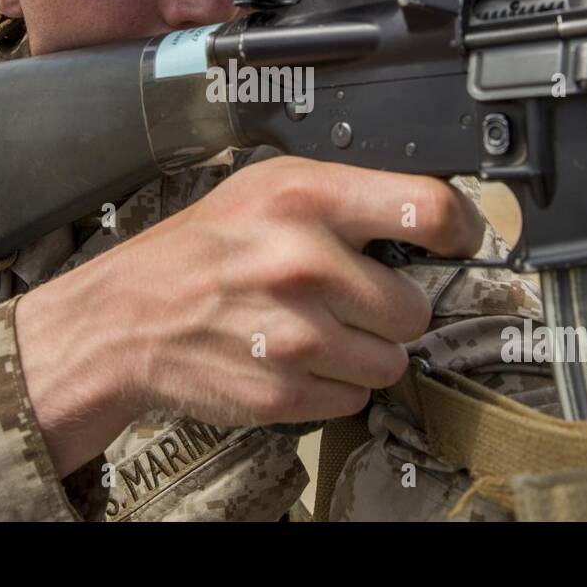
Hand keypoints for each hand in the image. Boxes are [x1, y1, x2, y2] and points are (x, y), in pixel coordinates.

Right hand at [14, 156, 481, 474]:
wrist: (125, 319)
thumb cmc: (200, 250)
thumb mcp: (266, 189)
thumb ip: (346, 198)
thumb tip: (430, 217)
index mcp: (304, 198)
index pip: (428, 208)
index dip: (461, 229)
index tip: (459, 241)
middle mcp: (304, 263)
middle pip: (417, 306)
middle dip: (393, 307)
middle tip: (353, 297)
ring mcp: (294, 335)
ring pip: (393, 361)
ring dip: (367, 352)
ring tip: (318, 329)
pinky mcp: (283, 393)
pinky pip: (356, 398)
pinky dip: (335, 386)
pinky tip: (295, 358)